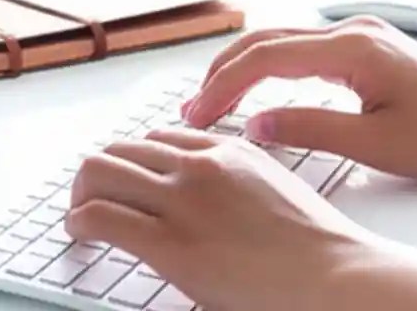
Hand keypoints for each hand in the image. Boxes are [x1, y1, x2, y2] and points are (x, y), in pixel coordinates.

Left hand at [66, 128, 371, 310]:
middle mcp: (199, 165)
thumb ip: (238, 186)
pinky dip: (78, 223)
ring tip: (79, 214)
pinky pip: (98, 215)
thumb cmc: (320, 250)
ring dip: (81, 194)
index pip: (159, 139)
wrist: (338, 277)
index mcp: (230, 151)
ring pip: (98, 172)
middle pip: (120, 149)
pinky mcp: (167, 243)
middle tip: (91, 196)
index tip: (126, 179)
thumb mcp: (277, 192)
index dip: (135, 160)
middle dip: (99, 173)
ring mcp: (182, 200)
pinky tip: (80, 234)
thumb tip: (216, 203)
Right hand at [183, 16, 416, 178]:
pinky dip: (269, 68)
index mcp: (352, 50)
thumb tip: (253, 126)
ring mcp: (358, 35)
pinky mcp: (364, 47)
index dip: (224, 86)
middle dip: (222, 73)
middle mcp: (351, 31)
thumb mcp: (375, 144)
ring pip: (280, 41)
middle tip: (193, 110)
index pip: (265, 59)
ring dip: (242, 68)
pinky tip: (256, 91)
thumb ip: (309, 128)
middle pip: (265, 40)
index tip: (198, 116)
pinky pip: (301, 49)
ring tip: (213, 102)